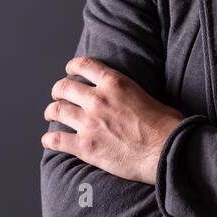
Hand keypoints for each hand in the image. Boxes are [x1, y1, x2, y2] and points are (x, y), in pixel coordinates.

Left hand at [41, 56, 183, 185]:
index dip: (73, 66)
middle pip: (63, 87)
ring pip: (56, 110)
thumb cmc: (167, 126)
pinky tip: (50, 141)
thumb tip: (131, 101)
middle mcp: (98, 99)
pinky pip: (56, 139)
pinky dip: (49, 139)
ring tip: (52, 114)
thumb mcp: (150, 96)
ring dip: (51, 111)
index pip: (84, 65)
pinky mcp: (85, 146)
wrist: (166, 151)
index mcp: (115, 83)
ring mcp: (89, 123)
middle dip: (58, 91)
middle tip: (59, 96)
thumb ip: (131, 94)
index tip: (70, 70)